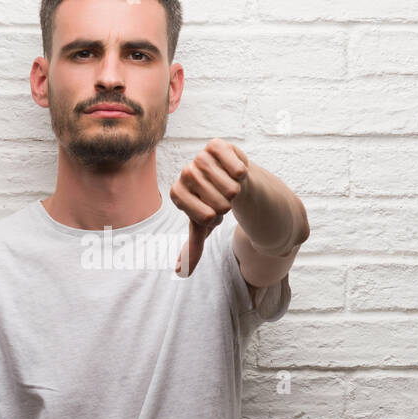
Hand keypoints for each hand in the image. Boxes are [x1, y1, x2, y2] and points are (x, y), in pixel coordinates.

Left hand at [171, 138, 248, 277]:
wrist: (230, 182)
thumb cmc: (213, 205)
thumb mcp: (203, 228)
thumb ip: (192, 249)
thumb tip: (180, 272)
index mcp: (177, 193)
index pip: (199, 213)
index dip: (212, 217)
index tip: (212, 214)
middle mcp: (185, 173)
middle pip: (216, 200)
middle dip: (226, 205)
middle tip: (224, 201)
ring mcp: (200, 157)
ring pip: (229, 185)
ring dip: (235, 191)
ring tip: (230, 188)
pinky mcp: (216, 145)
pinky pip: (235, 166)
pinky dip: (240, 172)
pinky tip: (236, 172)